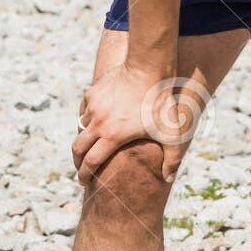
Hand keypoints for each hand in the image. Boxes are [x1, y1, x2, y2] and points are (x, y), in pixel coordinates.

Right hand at [71, 62, 199, 186]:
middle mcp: (98, 122)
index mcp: (113, 136)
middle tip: (80, 169)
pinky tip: (93, 121)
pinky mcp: (93, 92)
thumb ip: (173, 158)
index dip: (85, 175)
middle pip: (78, 148)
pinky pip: (84, 110)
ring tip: (89, 146)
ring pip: (80, 127)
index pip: (91, 163)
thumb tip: (169, 179)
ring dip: (83, 139)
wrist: (149, 68)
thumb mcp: (172, 133)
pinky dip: (86, 118)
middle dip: (77, 162)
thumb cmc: (161, 102)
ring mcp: (93, 106)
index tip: (84, 182)